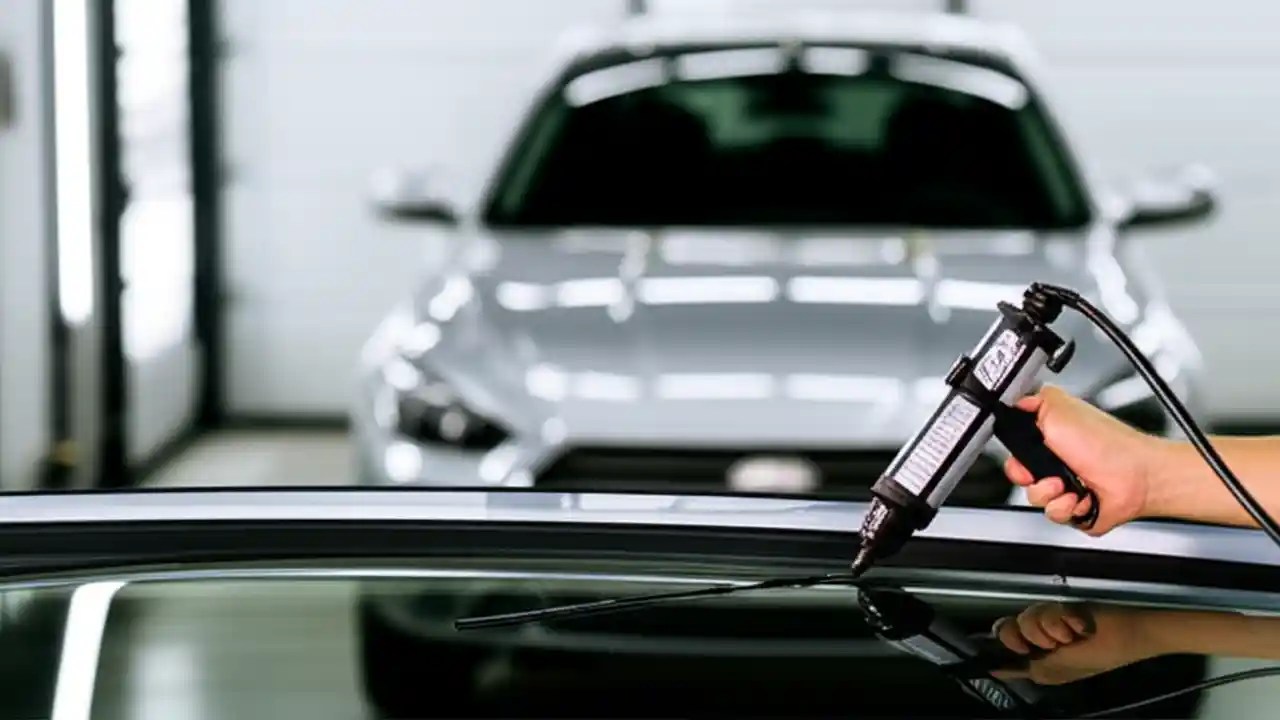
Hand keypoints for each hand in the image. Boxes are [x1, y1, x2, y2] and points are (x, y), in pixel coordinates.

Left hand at [991, 602, 1163, 684]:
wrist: (1126, 635)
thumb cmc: (1097, 656)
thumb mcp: (1057, 671)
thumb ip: (1024, 669)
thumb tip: (995, 670)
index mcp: (1033, 652)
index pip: (1002, 643)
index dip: (1000, 643)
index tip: (1012, 648)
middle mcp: (1034, 633)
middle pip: (1006, 627)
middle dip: (1029, 638)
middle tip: (1051, 645)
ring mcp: (1046, 616)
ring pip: (1026, 619)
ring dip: (1051, 632)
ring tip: (1072, 637)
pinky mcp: (1058, 601)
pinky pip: (1047, 611)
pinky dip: (1064, 622)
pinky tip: (1079, 627)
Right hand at [1003, 386, 1163, 535]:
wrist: (1136, 478)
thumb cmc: (1106, 444)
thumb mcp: (1059, 407)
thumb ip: (1032, 401)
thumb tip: (1016, 401)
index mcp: (1050, 439)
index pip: (1016, 453)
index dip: (1016, 458)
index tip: (1025, 459)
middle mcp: (1057, 463)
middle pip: (1020, 477)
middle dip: (1030, 478)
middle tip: (1048, 472)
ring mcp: (1066, 488)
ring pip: (1035, 498)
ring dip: (1050, 494)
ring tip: (1069, 485)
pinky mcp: (1074, 509)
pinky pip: (1054, 515)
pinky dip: (1066, 508)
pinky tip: (1081, 498)